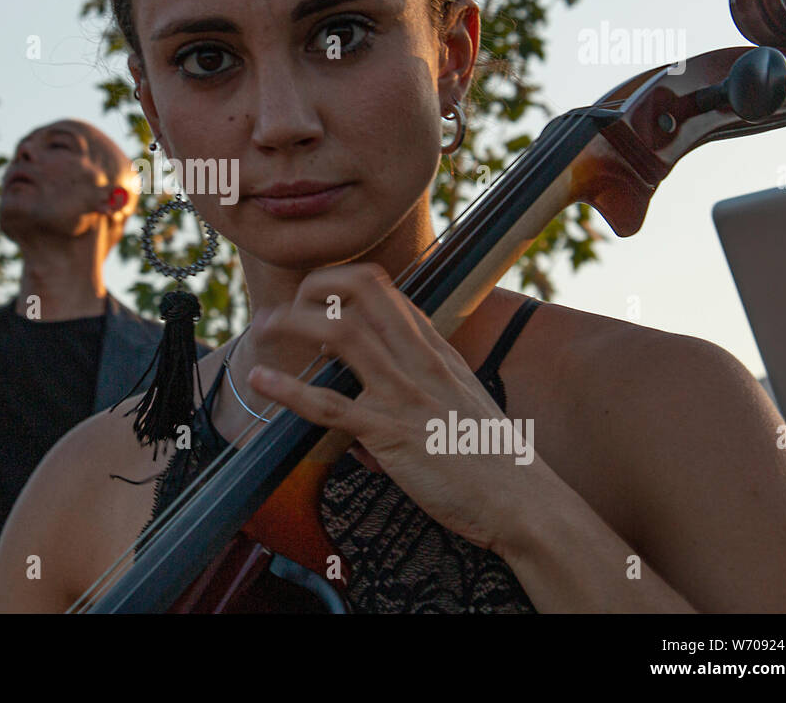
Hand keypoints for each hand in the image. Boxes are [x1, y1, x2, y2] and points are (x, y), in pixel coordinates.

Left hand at [245, 262, 543, 552]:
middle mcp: (420, 359)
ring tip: (262, 326)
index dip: (340, 282)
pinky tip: (260, 381)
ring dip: (292, 322)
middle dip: (314, 286)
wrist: (525, 501)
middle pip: (361, 292)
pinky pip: (329, 404)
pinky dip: (287, 390)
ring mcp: (406, 393)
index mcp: (436, 350)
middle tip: (284, 306)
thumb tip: (361, 420)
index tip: (314, 297)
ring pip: (340, 333)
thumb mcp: (458, 408)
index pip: (384, 290)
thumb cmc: (493, 460)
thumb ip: (414, 397)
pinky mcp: (391, 433)